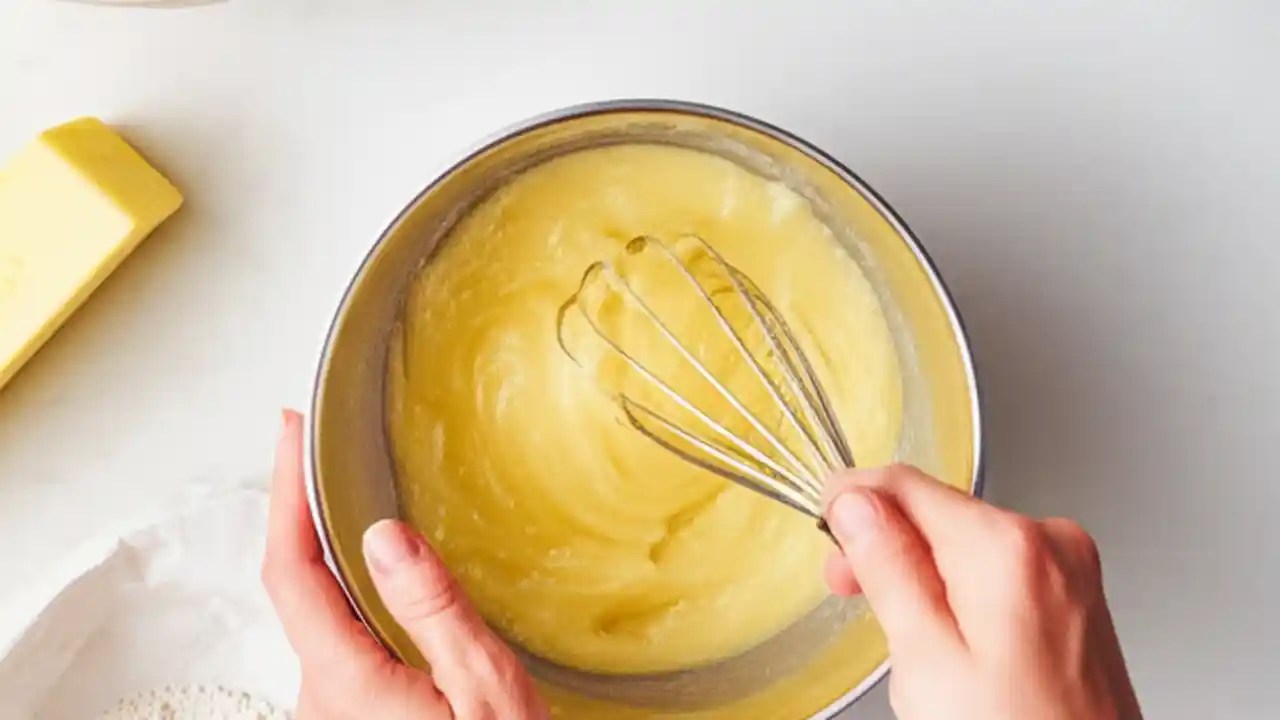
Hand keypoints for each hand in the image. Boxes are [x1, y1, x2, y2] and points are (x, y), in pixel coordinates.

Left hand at [262, 410, 547, 718]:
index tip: (288, 432)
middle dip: (306, 513)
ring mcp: (330, 714)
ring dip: (333, 556)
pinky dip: (352, 597)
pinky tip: (380, 577)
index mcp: (346, 681)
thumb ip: (432, 611)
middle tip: (316, 447)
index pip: (293, 570)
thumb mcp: (483, 690)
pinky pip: (339, 645)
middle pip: (300, 588)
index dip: (284, 492)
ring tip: (351, 499)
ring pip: (322, 618)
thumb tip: (385, 536)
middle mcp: (320, 699)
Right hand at [822, 465, 1141, 719]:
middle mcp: (1050, 542)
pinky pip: (998, 570)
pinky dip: (961, 591)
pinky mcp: (1074, 597)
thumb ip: (888, 568)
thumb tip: (856, 505)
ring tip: (905, 633)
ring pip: (965, 542)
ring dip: (921, 571)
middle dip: (885, 543)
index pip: (908, 484)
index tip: (823, 520)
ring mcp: (1069, 570)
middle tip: (849, 588)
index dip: (852, 498)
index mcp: (1009, 546)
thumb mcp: (927, 658)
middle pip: (938, 511)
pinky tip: (949, 638)